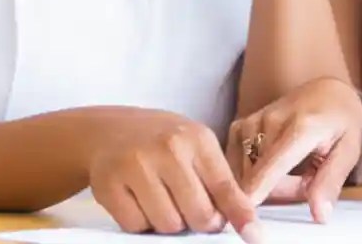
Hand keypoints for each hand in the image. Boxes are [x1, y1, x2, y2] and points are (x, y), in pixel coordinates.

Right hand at [88, 110, 265, 242]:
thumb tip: (243, 222)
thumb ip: (219, 181)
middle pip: (199, 214)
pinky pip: (137, 226)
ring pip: (169, 225)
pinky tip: (139, 201)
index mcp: (197, 138)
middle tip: (192, 210)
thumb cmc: (161, 141)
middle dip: (200, 222)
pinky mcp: (109, 184)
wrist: (108, 130)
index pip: (225, 187)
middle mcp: (168, 148)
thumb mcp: (195, 146)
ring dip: (169, 223)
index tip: (253, 235)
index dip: (240, 215)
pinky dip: (141, 222)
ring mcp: (137, 165)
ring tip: (162, 200)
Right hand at [227, 77, 361, 222]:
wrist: (328, 91)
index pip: (273, 165)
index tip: (246, 211)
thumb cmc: (341, 122)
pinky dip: (251, 172)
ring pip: (245, 171)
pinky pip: (236, 162)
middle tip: (303, 182)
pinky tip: (271, 165)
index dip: (257, 190)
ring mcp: (252, 121)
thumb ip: (330, 182)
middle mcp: (271, 121)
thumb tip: (320, 214)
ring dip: (264, 182)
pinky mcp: (241, 125)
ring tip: (291, 170)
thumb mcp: (348, 151)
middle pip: (258, 175)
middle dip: (276, 191)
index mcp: (301, 128)